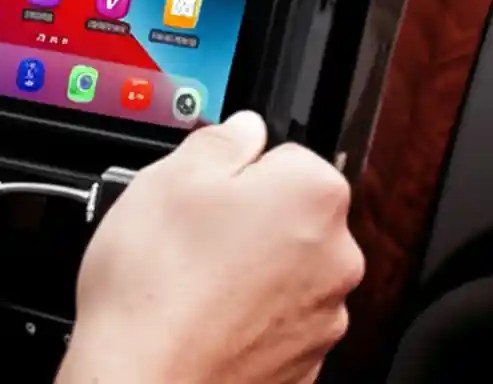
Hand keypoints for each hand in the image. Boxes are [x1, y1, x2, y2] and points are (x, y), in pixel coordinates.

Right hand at [58, 112, 363, 383]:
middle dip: (246, 220)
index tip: (205, 191)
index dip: (236, 170)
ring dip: (247, 270)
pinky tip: (201, 320)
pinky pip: (275, 322)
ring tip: (189, 283)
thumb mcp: (168, 178)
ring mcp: (323, 316)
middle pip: (290, 216)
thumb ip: (219, 141)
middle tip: (190, 237)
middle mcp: (336, 256)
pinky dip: (244, 318)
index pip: (286, 155)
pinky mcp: (304, 362)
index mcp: (313, 194)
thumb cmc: (156, 289)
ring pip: (283, 270)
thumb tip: (241, 131)